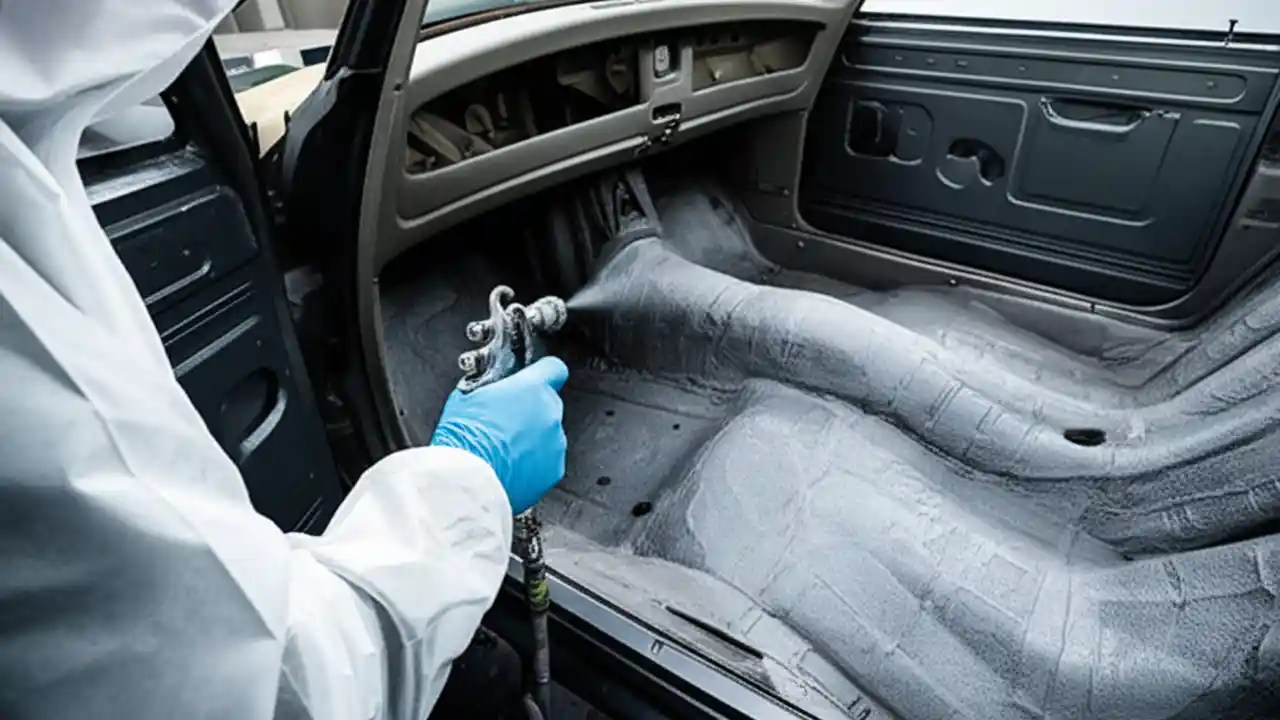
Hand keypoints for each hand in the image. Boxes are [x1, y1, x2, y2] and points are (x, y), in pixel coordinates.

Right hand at [430, 357, 568, 513]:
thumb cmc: (464, 439)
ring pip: (549, 435)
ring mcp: (555, 443)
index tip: (535, 379)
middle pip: (549, 404)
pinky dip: (534, 463)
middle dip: (531, 411)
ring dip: (533, 439)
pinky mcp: (554, 470)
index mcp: (532, 388)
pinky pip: (548, 461)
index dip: (543, 373)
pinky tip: (511, 466)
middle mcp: (550, 413)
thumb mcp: (467, 397)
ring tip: (504, 450)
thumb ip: (490, 387)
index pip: (554, 368)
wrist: (468, 481)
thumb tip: (492, 388)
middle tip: (505, 422)